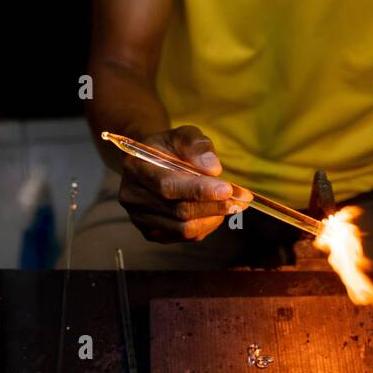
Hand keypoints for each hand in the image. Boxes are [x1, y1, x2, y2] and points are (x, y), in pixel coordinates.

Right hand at [117, 125, 250, 242]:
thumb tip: (212, 169)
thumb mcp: (184, 135)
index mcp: (136, 167)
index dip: (200, 190)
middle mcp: (132, 195)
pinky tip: (214, 212)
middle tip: (240, 200)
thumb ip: (197, 146)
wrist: (152, 161)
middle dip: (213, 206)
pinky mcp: (150, 232)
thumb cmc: (171, 147)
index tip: (228, 189)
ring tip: (229, 204)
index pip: (168, 186)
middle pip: (178, 211)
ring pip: (183, 228)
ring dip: (212, 218)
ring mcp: (139, 217)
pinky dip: (204, 226)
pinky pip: (182, 237)